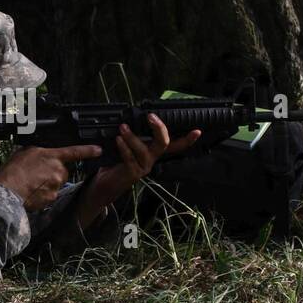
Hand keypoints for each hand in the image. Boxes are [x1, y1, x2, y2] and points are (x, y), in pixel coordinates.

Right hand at [0, 144, 102, 210]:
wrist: (9, 191)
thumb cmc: (14, 171)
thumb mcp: (25, 152)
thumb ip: (38, 151)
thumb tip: (41, 153)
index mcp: (52, 156)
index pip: (74, 152)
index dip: (88, 150)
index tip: (98, 150)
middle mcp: (58, 170)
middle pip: (62, 171)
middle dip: (53, 172)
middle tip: (37, 173)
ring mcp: (57, 184)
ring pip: (57, 183)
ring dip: (48, 183)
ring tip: (32, 183)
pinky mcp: (53, 197)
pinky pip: (51, 194)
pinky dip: (44, 194)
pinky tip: (33, 191)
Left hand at [77, 115, 201, 227]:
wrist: (105, 185)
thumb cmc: (116, 163)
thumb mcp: (128, 147)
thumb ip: (133, 136)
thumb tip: (131, 118)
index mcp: (153, 152)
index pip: (175, 145)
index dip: (187, 140)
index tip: (197, 131)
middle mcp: (152, 160)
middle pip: (164, 144)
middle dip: (160, 129)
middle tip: (151, 117)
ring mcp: (144, 167)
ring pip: (145, 150)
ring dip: (133, 137)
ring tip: (123, 127)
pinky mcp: (133, 174)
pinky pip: (130, 158)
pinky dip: (124, 147)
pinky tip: (118, 140)